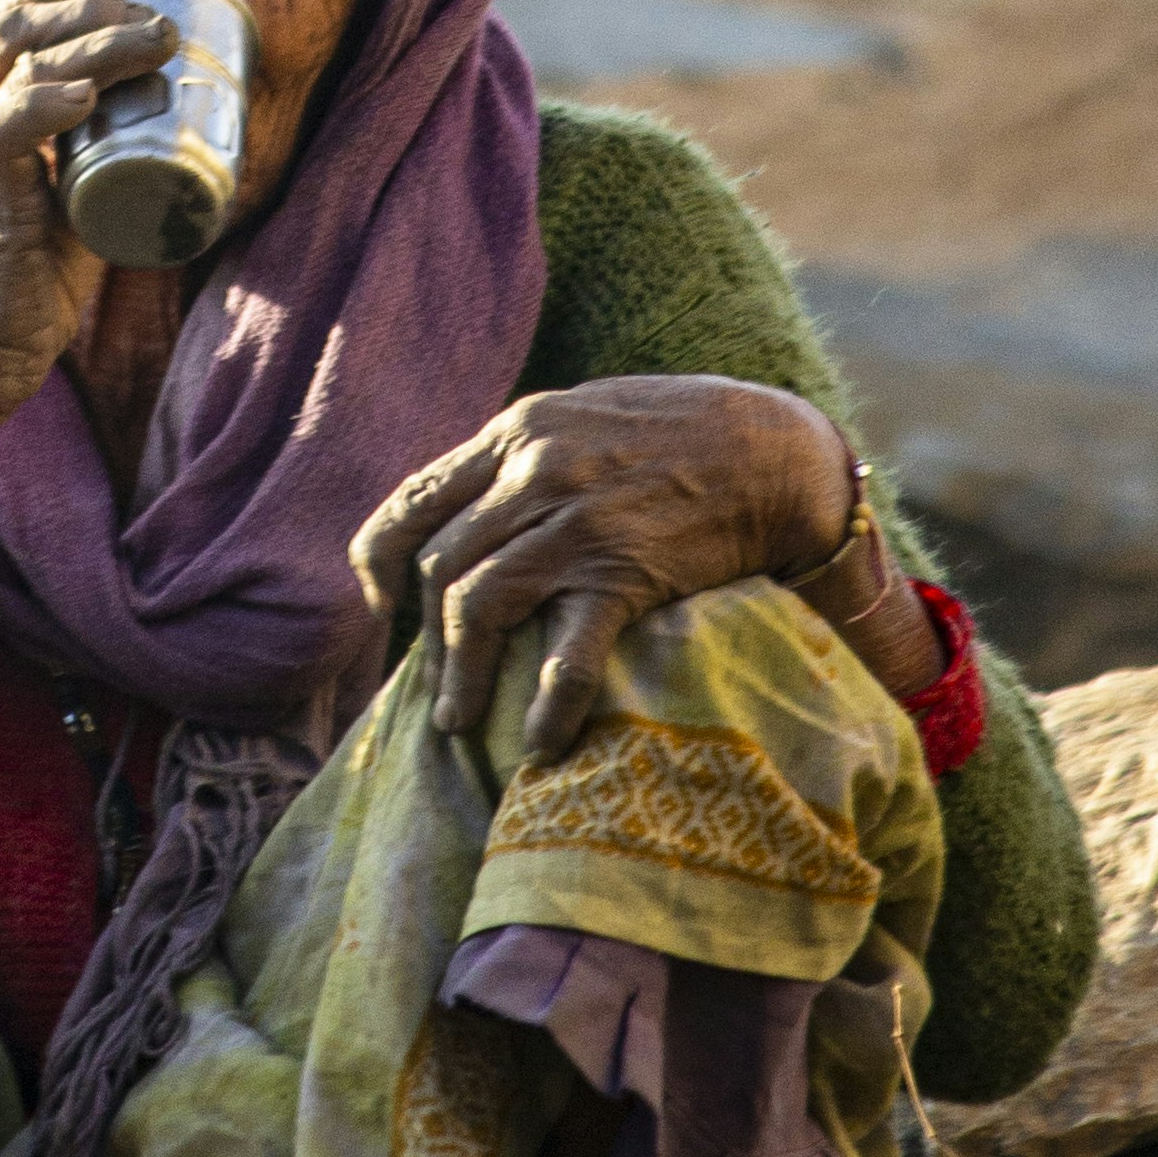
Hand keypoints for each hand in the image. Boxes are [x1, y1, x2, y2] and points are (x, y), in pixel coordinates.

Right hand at [0, 0, 178, 454]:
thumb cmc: (16, 299)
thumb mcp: (62, 216)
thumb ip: (89, 176)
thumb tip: (160, 146)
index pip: (4, 24)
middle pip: (12, 25)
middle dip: (87, 2)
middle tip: (152, 16)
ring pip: (19, 63)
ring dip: (95, 41)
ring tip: (155, 40)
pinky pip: (7, 129)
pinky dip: (49, 102)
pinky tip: (87, 93)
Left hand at [350, 375, 852, 762]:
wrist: (780, 452)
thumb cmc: (686, 430)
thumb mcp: (587, 413)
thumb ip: (527, 450)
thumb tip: (472, 501)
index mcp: (517, 431)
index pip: (416, 499)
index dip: (378, 559)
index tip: (377, 604)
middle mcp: (534, 471)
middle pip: (440, 563)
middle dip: (423, 637)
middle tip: (433, 686)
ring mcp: (576, 522)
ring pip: (475, 606)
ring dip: (459, 677)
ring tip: (457, 724)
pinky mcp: (626, 572)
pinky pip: (568, 654)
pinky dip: (546, 706)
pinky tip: (539, 744)